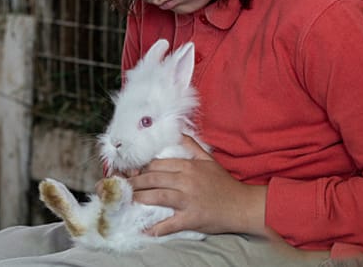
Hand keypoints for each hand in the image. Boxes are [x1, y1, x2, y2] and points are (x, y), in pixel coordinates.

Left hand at [127, 135, 270, 237]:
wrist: (242, 205)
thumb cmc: (224, 183)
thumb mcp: (208, 160)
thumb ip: (191, 146)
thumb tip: (178, 132)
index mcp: (188, 166)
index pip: (157, 164)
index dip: (140, 168)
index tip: (129, 171)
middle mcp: (186, 181)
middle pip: (153, 179)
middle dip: (133, 182)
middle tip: (120, 185)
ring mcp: (188, 200)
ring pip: (157, 196)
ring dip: (138, 198)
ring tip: (126, 199)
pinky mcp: (191, 218)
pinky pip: (169, 224)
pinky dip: (156, 228)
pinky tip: (144, 230)